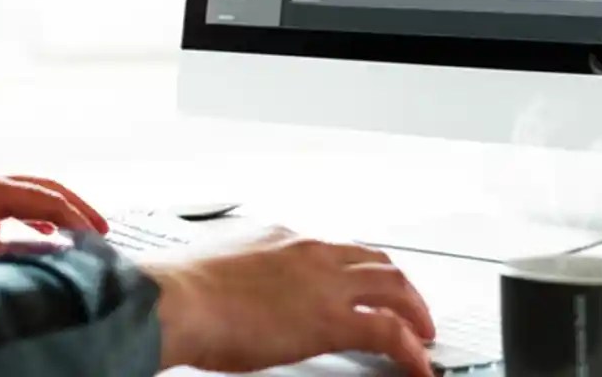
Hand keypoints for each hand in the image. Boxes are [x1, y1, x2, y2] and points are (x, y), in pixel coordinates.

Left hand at [0, 175, 109, 267]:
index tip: (97, 240)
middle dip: (78, 207)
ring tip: (82, 231)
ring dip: (61, 209)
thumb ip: (7, 252)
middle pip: (49, 188)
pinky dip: (39, 214)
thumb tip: (49, 254)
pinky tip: (41, 234)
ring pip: (35, 191)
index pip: (48, 202)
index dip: (76, 221)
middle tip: (103, 230)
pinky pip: (18, 200)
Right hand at [141, 228, 436, 376]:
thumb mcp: (220, 265)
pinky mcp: (332, 320)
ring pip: (393, 287)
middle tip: (409, 306)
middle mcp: (312, 251)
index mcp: (284, 238)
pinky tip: (418, 364)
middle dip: (399, 284)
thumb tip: (238, 288)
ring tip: (423, 331)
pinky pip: (389, 332)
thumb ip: (243, 270)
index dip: (356, 270)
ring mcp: (326, 284)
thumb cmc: (183, 289)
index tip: (360, 285)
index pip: (335, 249)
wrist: (178, 300)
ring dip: (415, 310)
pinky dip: (411, 348)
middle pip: (375, 261)